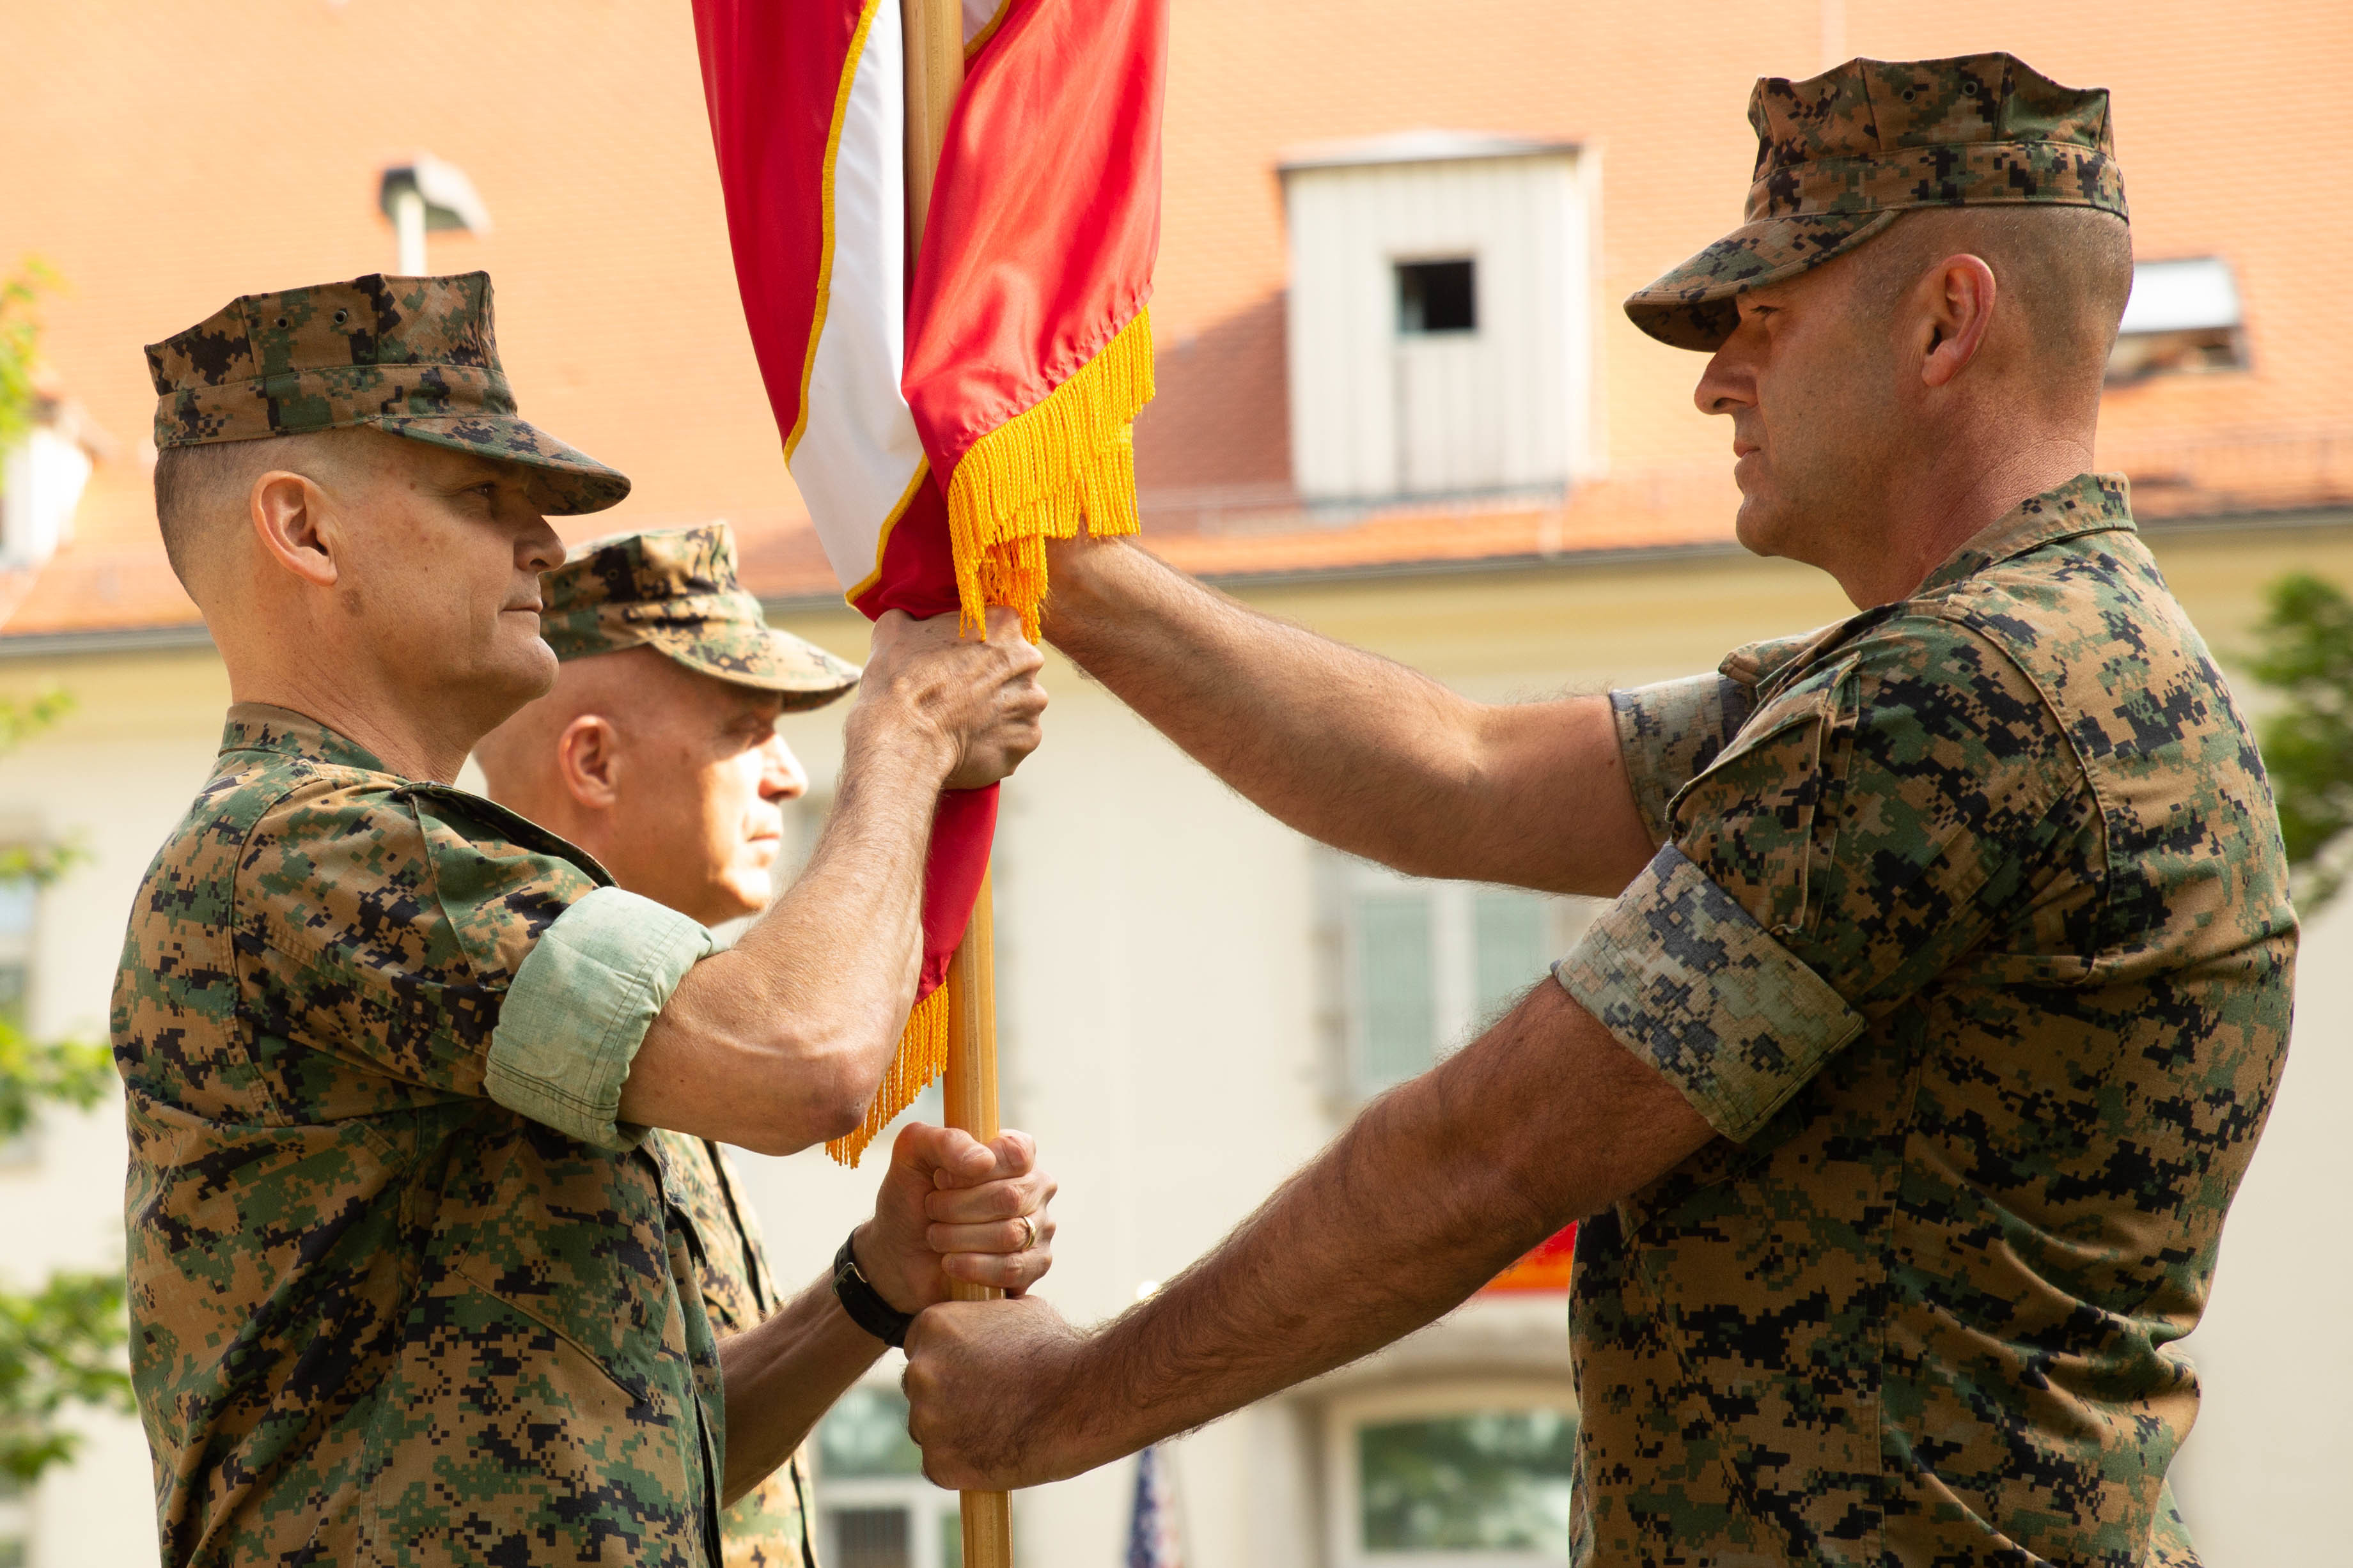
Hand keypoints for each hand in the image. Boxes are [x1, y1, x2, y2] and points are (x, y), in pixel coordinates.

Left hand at [852, 1123, 1055, 1314]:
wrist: (900, 1255)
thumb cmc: (912, 1198)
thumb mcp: (913, 1155)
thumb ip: (945, 1141)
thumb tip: (984, 1161)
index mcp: (1013, 1152)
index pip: (1015, 1153)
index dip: (972, 1171)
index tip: (940, 1179)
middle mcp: (1034, 1185)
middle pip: (1010, 1196)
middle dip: (957, 1208)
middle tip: (932, 1210)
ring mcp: (1039, 1226)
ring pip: (1011, 1234)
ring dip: (959, 1238)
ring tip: (936, 1237)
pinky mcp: (1034, 1265)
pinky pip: (1012, 1268)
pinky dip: (973, 1267)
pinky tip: (950, 1262)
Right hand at [857, 606, 1047, 789]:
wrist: (904, 735)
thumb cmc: (899, 677)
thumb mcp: (895, 628)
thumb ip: (914, 616)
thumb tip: (907, 615)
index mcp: (1004, 623)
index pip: (1004, 628)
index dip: (982, 645)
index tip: (962, 660)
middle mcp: (1028, 660)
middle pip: (1016, 668)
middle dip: (995, 680)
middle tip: (962, 694)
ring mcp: (1032, 702)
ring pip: (1019, 705)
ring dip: (999, 713)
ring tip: (964, 723)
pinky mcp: (1027, 739)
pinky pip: (1017, 739)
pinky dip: (999, 743)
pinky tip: (972, 744)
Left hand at [903, 1294, 1094, 1488]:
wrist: (1083, 1397)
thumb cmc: (1058, 1351)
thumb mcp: (1017, 1312)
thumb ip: (984, 1318)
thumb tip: (983, 1321)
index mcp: (932, 1327)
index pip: (920, 1347)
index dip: (949, 1361)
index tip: (974, 1372)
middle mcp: (920, 1371)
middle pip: (919, 1389)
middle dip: (946, 1396)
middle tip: (989, 1403)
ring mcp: (927, 1419)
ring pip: (929, 1430)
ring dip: (953, 1431)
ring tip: (999, 1428)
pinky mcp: (940, 1462)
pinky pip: (941, 1466)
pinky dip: (963, 1464)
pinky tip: (996, 1453)